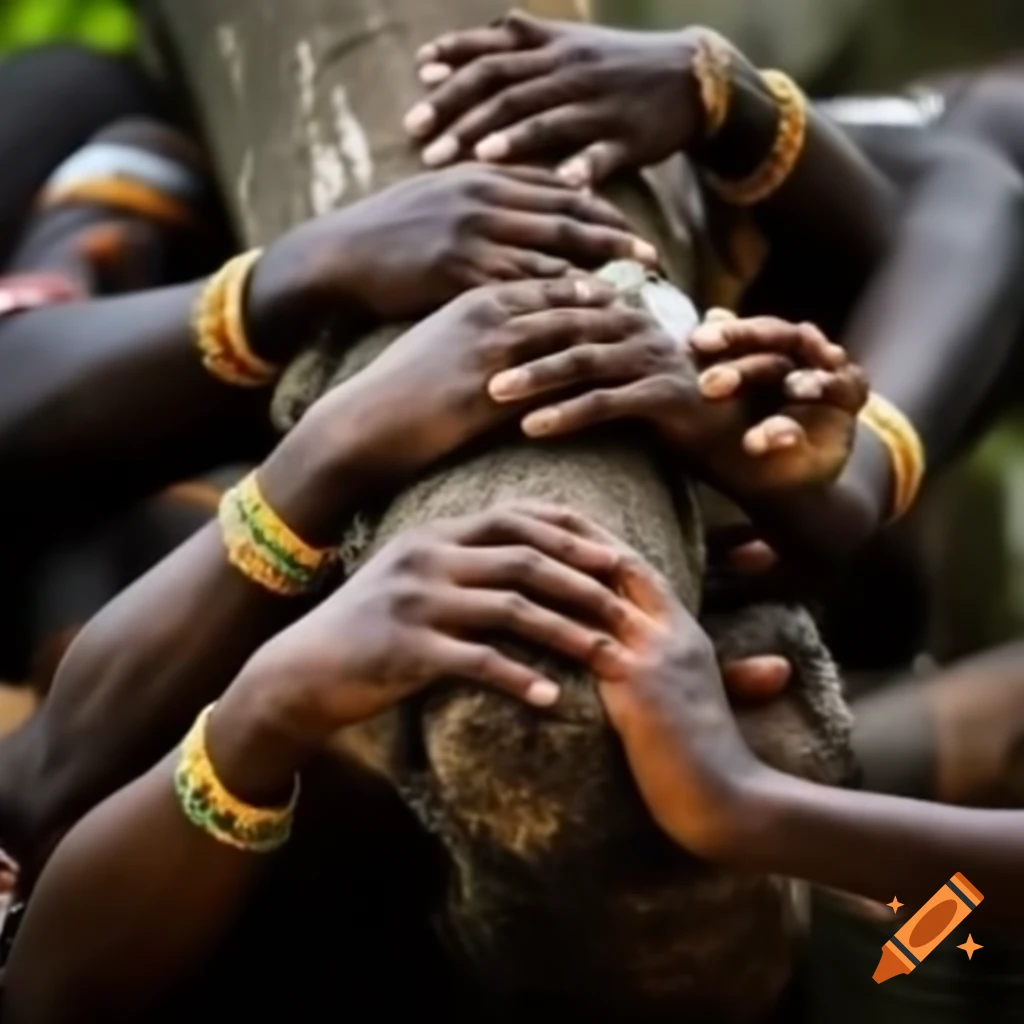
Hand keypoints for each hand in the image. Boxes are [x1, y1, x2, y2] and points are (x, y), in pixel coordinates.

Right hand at [208, 506, 632, 799]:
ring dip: (568, 633)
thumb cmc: (367, 627)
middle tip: (630, 605)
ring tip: (611, 656)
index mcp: (433, 536)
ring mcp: (415, 602)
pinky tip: (552, 699)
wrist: (301, 670)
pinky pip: (478, 663)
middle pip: (524, 560)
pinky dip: (520, 679)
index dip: (571, 534)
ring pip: (512, 609)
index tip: (616, 555)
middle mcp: (426, 559)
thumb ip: (459, 560)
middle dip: (585, 582)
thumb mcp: (409, 577)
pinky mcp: (406, 650)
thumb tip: (524, 557)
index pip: (515, 518)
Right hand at [249, 163, 654, 351]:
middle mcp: (484, 200)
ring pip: (553, 253)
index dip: (600, 208)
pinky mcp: (460, 277)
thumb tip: (515, 205)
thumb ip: (482, 198)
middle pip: (566, 217)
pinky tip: (588, 318)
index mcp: (481, 175)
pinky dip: (561, 301)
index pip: (557, 189)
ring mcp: (473, 237)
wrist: (337, 258)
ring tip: (634, 293)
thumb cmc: (387, 237)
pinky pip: (524, 291)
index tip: (629, 226)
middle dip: (613, 236)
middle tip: (653, 256)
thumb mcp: (437, 200)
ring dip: (598, 271)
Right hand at [255, 276, 663, 545]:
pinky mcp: (493, 383)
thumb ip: (481, 328)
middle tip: (671, 275)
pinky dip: (601, 366)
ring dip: (624, 319)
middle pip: (572, 278)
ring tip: (666, 323)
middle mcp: (486, 304)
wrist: (357, 427)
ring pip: (575, 319)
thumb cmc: (394, 393)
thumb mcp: (438, 342)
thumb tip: (520, 341)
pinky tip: (635, 372)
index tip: (636, 253)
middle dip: (623, 274)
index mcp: (474, 287)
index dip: (596, 252)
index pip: (548, 258)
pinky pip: (560, 369)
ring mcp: (491, 342)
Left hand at [405, 12, 713, 185]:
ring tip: (476, 158)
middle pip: (506, 89)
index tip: (418, 82)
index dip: (453, 64)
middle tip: (420, 140)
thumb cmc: (614, 64)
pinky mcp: (629, 137)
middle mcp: (569, 71)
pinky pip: (603, 154)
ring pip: (549, 119)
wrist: (690, 75)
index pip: (491, 53)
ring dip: (511, 139)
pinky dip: (584, 166)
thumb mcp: (565, 42)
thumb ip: (507, 48)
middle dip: (461, 114)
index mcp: (551, 48)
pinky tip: (563, 182)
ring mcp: (599, 105)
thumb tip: (442, 52)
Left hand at [488, 306, 866, 497]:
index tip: (461, 333)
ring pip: (581, 362)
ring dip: (533, 377)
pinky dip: (568, 414)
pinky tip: (530, 429)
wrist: (745, 434)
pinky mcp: (669, 395)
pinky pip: (609, 402)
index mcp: (619, 315)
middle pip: (561, 329)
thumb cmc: (672, 406)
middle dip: (511, 344)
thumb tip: (528, 354)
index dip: (510, 319)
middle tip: (461, 360)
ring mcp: (654, 358)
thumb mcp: (622, 376)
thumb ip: (585, 359)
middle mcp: (636, 328)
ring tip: (489, 394)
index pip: (555, 310)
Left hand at [515, 505, 760, 857]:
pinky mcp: (638, 687)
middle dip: (576, 540)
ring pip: (601, 595)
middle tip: (532, 519)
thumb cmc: (702, 757)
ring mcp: (656, 656)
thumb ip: (663, 666)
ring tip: (514, 557)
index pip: (639, 568)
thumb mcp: (691, 695)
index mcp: (684, 632)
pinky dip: (552, 625)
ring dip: (556, 574)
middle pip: (620, 566)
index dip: (600, 542)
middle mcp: (671, 633)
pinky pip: (588, 642)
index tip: (563, 522)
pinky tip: (514, 616)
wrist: (727, 800)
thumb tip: (623, 655)